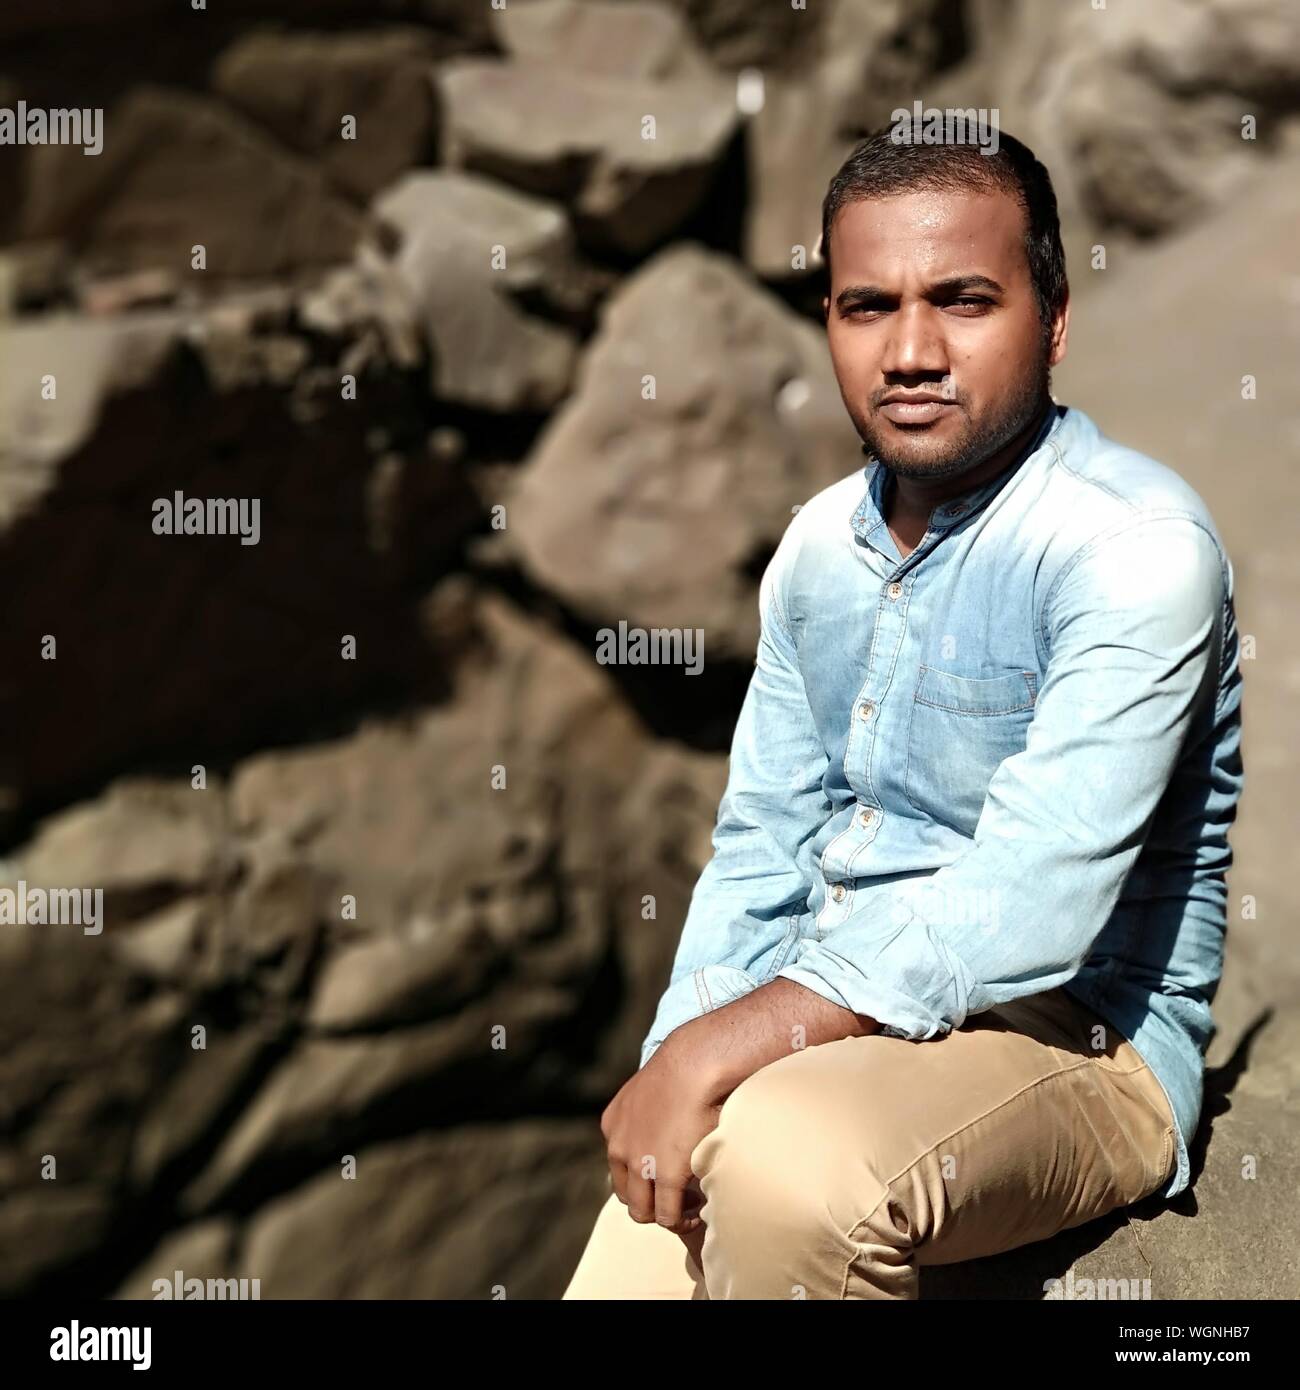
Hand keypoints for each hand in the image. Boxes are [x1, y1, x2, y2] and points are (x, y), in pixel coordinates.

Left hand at [600, 1025, 725, 1235]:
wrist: (696, 1063)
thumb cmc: (686, 1067)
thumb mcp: (653, 1088)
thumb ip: (651, 1110)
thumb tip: (669, 1119)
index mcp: (613, 1124)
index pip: (619, 1166)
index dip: (641, 1178)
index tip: (665, 1176)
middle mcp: (619, 1146)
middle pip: (626, 1193)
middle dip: (650, 1200)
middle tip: (677, 1196)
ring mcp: (639, 1163)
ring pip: (642, 1210)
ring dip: (664, 1213)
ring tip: (689, 1206)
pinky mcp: (664, 1176)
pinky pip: (667, 1215)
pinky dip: (680, 1219)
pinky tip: (697, 1211)